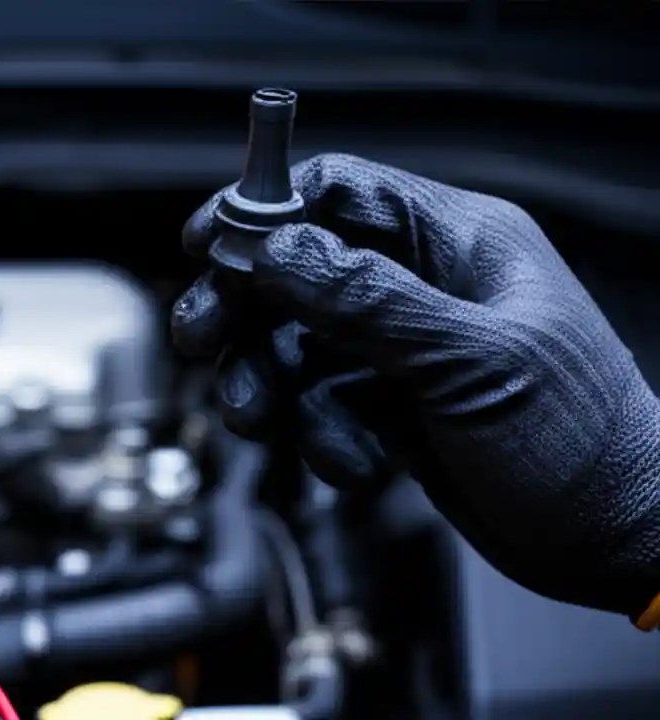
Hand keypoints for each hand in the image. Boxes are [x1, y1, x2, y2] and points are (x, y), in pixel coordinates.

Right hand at [172, 154, 659, 618]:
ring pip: (297, 343)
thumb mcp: (468, 361)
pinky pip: (319, 402)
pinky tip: (353, 463)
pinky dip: (318, 434)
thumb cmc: (582, 442)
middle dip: (244, 307)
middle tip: (204, 340)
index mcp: (459, 243)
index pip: (340, 192)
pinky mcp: (392, 406)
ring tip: (262, 421)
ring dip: (269, 384)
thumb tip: (277, 247)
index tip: (204, 243)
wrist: (616, 544)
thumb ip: (365, 299)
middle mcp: (424, 287)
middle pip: (299, 269)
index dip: (264, 209)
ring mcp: (405, 349)